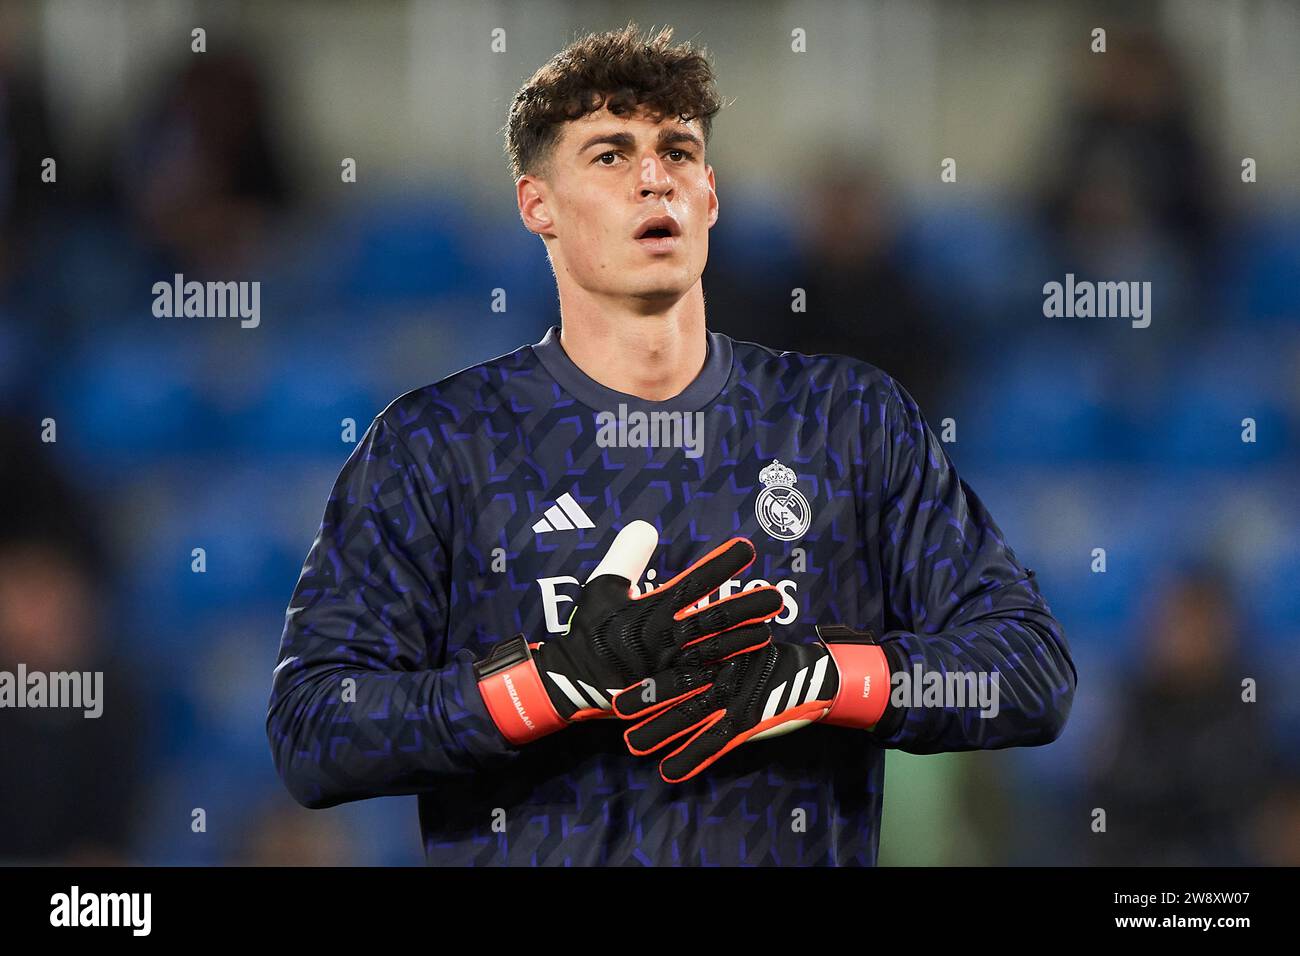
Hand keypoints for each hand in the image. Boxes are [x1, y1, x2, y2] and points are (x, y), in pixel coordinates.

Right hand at [476, 522, 780, 744]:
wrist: (572, 682)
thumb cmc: (590, 630)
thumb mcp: (601, 586)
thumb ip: (626, 555)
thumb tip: (646, 526)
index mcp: (649, 611)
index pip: (693, 582)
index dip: (721, 564)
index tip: (746, 548)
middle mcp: (665, 639)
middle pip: (715, 620)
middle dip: (747, 607)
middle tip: (776, 597)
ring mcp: (670, 667)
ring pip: (716, 651)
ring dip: (744, 640)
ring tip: (769, 629)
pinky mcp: (671, 691)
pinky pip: (704, 682)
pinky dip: (726, 673)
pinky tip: (747, 666)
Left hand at [613, 626, 890, 781]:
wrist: (812, 673)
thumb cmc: (764, 653)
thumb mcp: (735, 636)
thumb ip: (707, 634)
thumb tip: (675, 623)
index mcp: (715, 642)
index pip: (676, 650)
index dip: (648, 661)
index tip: (618, 664)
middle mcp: (721, 668)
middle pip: (678, 681)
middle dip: (648, 695)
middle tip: (617, 706)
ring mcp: (733, 696)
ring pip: (689, 714)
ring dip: (660, 731)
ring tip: (632, 744)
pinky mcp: (745, 720)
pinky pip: (713, 743)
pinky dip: (691, 758)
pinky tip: (668, 772)